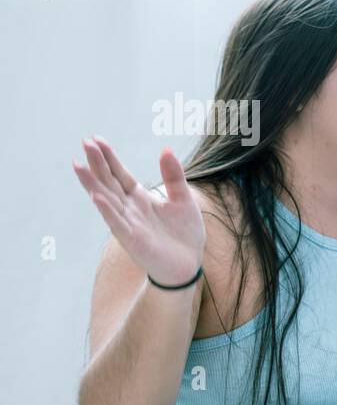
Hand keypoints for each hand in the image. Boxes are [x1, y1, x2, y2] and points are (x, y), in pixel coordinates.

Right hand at [72, 136, 205, 285]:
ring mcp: (129, 224)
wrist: (189, 264)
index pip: (119, 174)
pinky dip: (107, 210)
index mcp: (140, 198)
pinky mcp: (133, 240)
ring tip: (79, 166)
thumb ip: (173, 176)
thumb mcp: (183, 199)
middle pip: (109, 183)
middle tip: (85, 142)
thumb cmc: (184, 234)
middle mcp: (130, 209)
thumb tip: (165, 149)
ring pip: (107, 200)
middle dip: (97, 164)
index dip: (109, 158)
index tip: (96, 139)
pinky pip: (117, 223)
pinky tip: (97, 196)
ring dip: (93, 184)